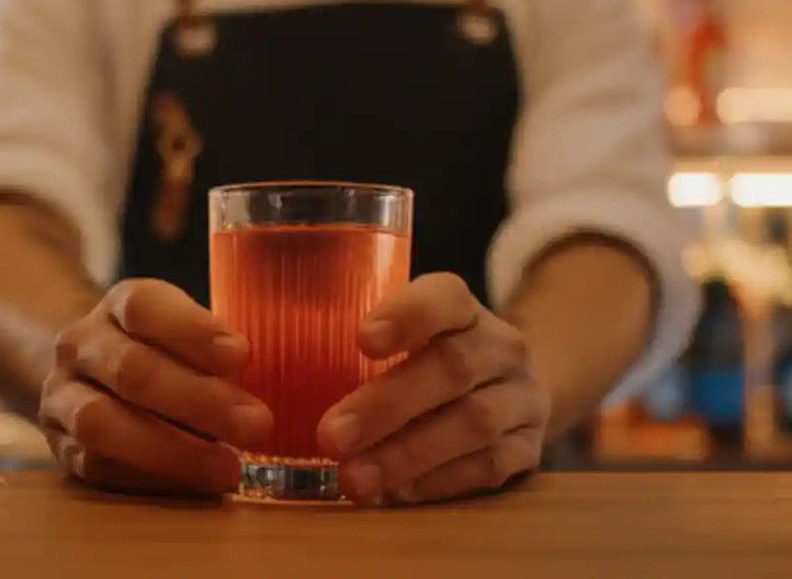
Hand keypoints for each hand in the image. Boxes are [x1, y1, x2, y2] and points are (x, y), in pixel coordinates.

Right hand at [38, 279, 272, 495]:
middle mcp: (80, 344)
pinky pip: (97, 466)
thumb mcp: (188, 330)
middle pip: (131, 370)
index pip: (145, 306)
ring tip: (228, 469)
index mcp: (119, 305)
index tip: (243, 356)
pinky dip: (149, 478)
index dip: (193, 330)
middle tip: (257, 425)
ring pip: (102, 423)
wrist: (90, 375)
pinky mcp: (59, 447)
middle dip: (199, 401)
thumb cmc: (164, 352)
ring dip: (171, 450)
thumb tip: (287, 379)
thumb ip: (221, 347)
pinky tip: (193, 486)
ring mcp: (60, 396)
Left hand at [316, 273, 549, 504]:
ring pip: (472, 423)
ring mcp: (522, 398)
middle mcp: (501, 348)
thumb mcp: (405, 337)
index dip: (407, 316)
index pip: (446, 298)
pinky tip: (396, 494)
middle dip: (386, 406)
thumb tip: (260, 372)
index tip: (361, 339)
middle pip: (452, 368)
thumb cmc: (431, 362)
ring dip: (406, 455)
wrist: (513, 390)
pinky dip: (438, 482)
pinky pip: (489, 467)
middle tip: (330, 436)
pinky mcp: (531, 448)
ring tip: (353, 478)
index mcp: (465, 310)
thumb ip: (352, 343)